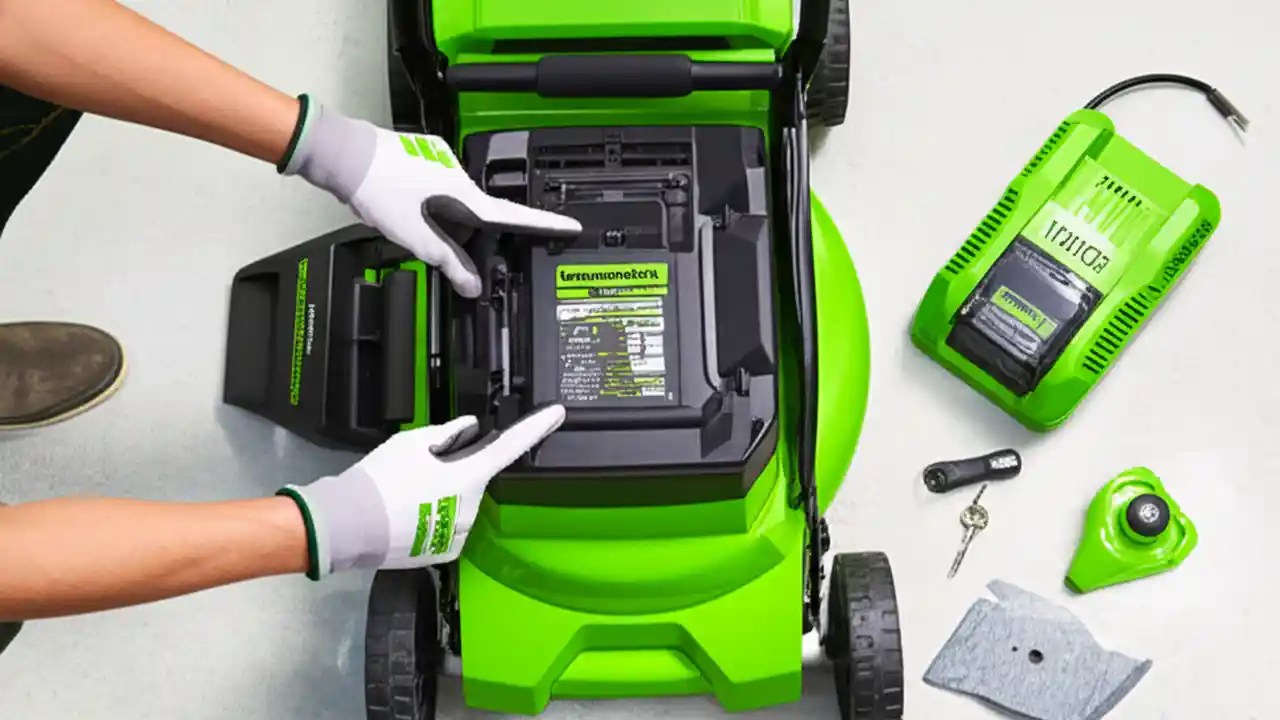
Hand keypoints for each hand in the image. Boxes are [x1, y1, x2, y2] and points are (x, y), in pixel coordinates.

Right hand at [277, 405, 565, 579]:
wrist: (347, 525)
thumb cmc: (380, 480)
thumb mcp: (412, 443)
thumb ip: (447, 434)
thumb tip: (468, 429)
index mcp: (467, 477)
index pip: (510, 447)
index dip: (536, 428)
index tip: (557, 414)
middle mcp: (472, 508)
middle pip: (475, 481)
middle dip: (457, 474)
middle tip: (420, 474)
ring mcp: (460, 534)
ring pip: (463, 506)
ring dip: (446, 499)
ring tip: (409, 498)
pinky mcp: (446, 553)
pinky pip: (451, 528)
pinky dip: (437, 520)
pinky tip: (411, 518)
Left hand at [279, 98, 580, 297]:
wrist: (344, 153)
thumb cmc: (377, 189)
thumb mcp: (414, 236)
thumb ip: (447, 261)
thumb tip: (471, 285)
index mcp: (462, 193)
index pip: (512, 215)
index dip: (544, 224)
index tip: (569, 226)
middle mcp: (457, 173)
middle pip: (475, 212)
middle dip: (461, 231)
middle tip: (433, 242)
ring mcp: (440, 161)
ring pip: (453, 199)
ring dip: (438, 215)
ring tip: (404, 218)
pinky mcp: (423, 155)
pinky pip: (436, 184)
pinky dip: (425, 198)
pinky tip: (400, 203)